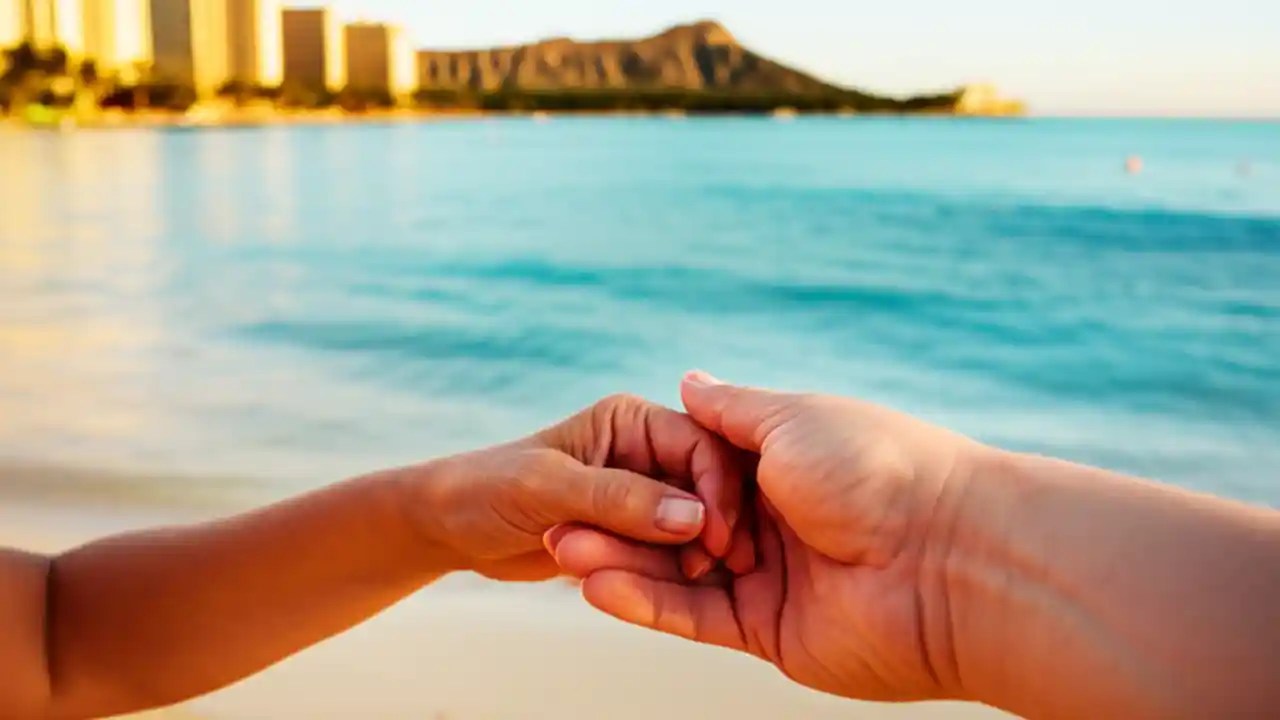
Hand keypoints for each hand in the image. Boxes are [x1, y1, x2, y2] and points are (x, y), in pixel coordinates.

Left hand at [399, 394, 746, 581]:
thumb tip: (694, 518)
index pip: (701, 446)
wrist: (451, 527)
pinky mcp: (632, 533)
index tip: (717, 539)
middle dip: (712, 529)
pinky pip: (666, 555)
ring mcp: (641, 494)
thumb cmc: (488, 491)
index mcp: (633, 421)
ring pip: (690, 527)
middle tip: (711, 570)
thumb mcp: (548, 490)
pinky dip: (668, 575)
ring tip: (687, 585)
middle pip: (707, 487)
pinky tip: (665, 595)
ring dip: (687, 557)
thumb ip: (618, 499)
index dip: (718, 491)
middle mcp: (645, 452)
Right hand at [552, 373, 983, 701]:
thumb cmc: (875, 469)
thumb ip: (730, 412)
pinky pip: (697, 616)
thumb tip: (688, 380)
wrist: (948, 560)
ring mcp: (771, 578)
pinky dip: (647, 602)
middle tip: (557, 520)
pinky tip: (598, 584)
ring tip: (561, 548)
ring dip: (620, 562)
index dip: (646, 472)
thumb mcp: (792, 419)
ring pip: (679, 573)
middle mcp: (775, 520)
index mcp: (784, 464)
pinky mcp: (770, 631)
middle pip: (678, 524)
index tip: (593, 471)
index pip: (694, 468)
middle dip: (620, 523)